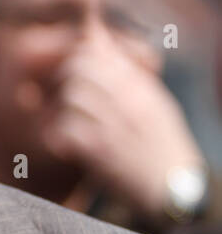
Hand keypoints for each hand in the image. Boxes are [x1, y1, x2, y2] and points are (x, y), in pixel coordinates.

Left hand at [42, 46, 203, 216]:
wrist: (173, 191)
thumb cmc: (161, 145)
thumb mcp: (155, 105)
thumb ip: (130, 75)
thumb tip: (102, 42)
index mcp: (142, 90)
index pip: (105, 51)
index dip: (82, 43)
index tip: (73, 42)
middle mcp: (130, 102)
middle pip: (81, 67)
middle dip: (66, 77)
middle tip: (64, 91)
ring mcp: (115, 126)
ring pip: (72, 96)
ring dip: (64, 109)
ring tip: (72, 123)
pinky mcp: (99, 152)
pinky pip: (66, 129)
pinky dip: (61, 137)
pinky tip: (69, 146)